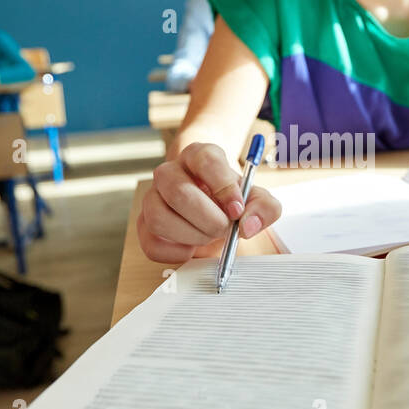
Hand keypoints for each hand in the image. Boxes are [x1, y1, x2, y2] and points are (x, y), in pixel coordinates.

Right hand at [138, 142, 281, 262]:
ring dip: (191, 236)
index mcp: (199, 156)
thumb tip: (248, 225)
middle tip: (224, 228)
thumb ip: (264, 208)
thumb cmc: (231, 200)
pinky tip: (192, 246)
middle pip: (178, 191)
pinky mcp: (144, 224)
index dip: (223, 187)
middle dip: (207, 219)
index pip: (205, 160)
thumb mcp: (256, 199)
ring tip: (208, 236)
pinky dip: (177, 252)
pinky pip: (152, 243)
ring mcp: (152, 197)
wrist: (212, 207)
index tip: (237, 210)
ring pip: (158, 217)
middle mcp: (170, 172)